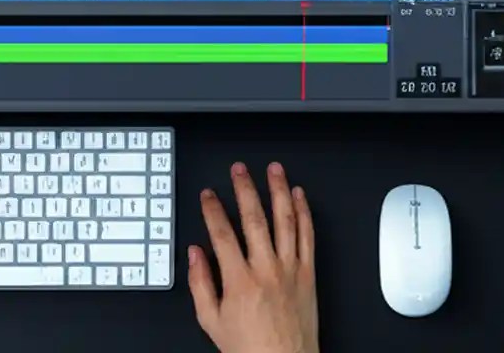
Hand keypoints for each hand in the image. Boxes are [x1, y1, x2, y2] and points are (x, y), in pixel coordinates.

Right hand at [188, 162, 317, 352]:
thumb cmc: (250, 347)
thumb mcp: (211, 320)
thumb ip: (200, 283)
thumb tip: (195, 254)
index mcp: (239, 280)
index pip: (222, 233)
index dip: (212, 209)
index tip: (208, 195)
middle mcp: (266, 270)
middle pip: (254, 219)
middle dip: (245, 189)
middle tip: (239, 169)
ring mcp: (290, 269)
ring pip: (285, 220)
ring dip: (279, 191)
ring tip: (273, 170)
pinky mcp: (308, 274)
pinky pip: (308, 236)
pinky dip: (305, 213)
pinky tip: (299, 196)